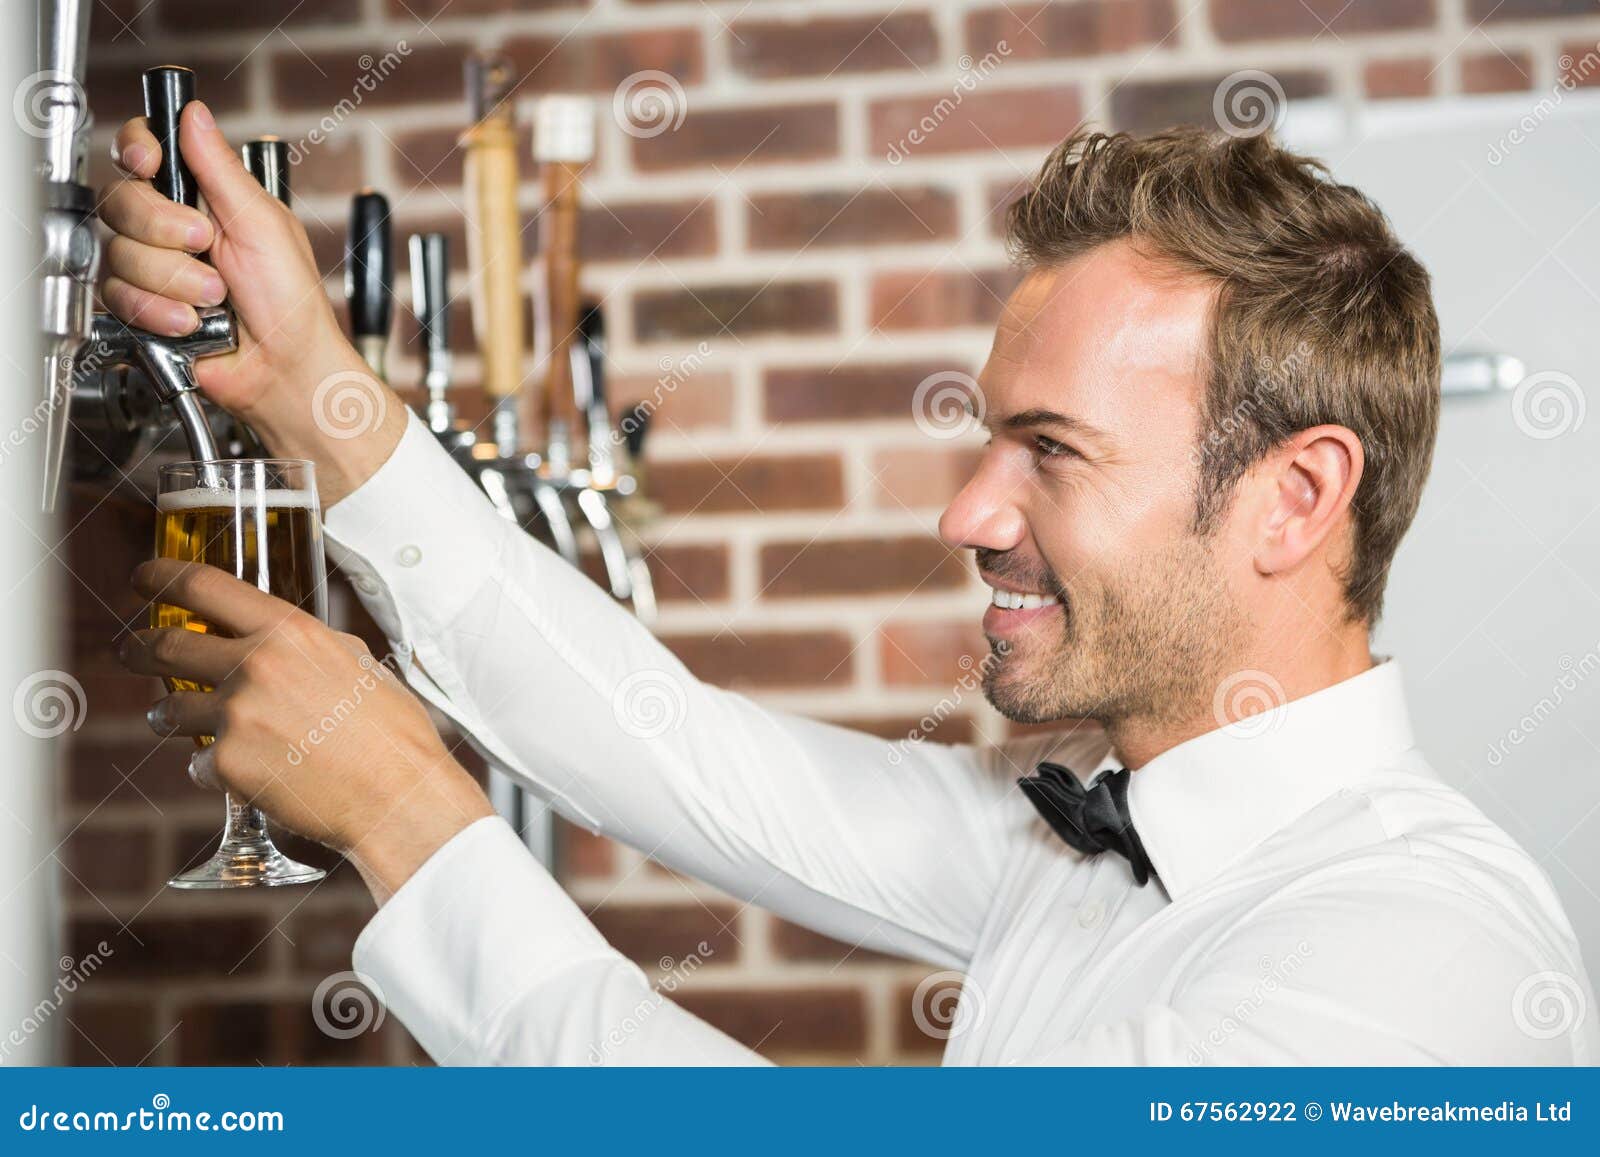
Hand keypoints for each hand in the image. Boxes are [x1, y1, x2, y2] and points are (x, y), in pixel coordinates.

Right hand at [101, 103, 405, 505]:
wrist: (286, 369)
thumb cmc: (292, 304)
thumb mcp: (265, 224)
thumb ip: (221, 169)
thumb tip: (194, 113)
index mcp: (205, 198)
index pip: (145, 151)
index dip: (138, 151)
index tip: (152, 163)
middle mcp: (173, 229)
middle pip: (122, 200)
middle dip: (166, 231)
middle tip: (208, 249)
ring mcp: (155, 269)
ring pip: (119, 252)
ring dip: (173, 280)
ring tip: (215, 297)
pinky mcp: (142, 308)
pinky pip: (119, 297)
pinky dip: (161, 312)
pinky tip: (193, 323)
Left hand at [119, 558, 493, 901]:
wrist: (397, 795)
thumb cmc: (390, 731)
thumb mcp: (356, 663)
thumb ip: (307, 645)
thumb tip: (277, 638)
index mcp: (289, 632)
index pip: (203, 585)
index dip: (161, 576)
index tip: (142, 578)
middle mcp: (255, 666)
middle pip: (164, 644)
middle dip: (137, 648)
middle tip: (132, 652)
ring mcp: (236, 716)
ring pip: (168, 708)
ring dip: (168, 715)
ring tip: (182, 723)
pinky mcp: (228, 765)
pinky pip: (198, 762)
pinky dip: (215, 767)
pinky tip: (249, 771)